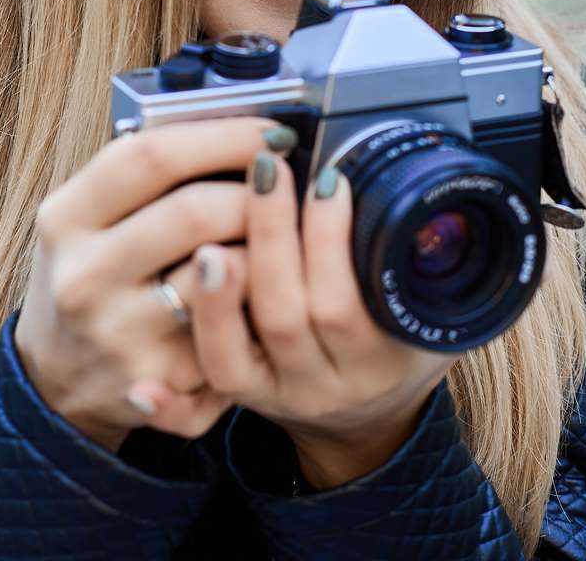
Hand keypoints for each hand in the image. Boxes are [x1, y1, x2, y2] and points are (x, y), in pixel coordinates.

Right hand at [13, 117, 295, 452]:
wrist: (57, 381)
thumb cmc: (92, 276)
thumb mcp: (88, 218)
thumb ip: (144, 175)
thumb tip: (236, 128)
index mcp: (66, 218)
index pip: (152, 155)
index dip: (223, 136)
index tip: (269, 132)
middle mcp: (85, 275)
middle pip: (194, 212)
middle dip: (255, 193)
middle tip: (283, 185)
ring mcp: (118, 333)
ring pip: (220, 274)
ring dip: (263, 248)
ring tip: (276, 235)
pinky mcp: (157, 381)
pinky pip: (232, 330)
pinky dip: (256, 305)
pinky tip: (263, 292)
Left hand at [193, 153, 452, 487]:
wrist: (373, 417)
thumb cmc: (401, 342)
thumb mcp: (434, 311)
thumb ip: (431, 266)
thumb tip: (442, 207)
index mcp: (375, 359)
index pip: (344, 305)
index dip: (330, 241)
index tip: (326, 178)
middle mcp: (322, 383)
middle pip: (287, 317)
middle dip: (273, 235)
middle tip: (266, 168)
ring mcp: (273, 393)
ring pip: (234, 354)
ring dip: (219, 288)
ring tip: (208, 227)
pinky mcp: (236, 399)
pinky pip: (198, 400)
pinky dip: (170, 394)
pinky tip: (143, 376)